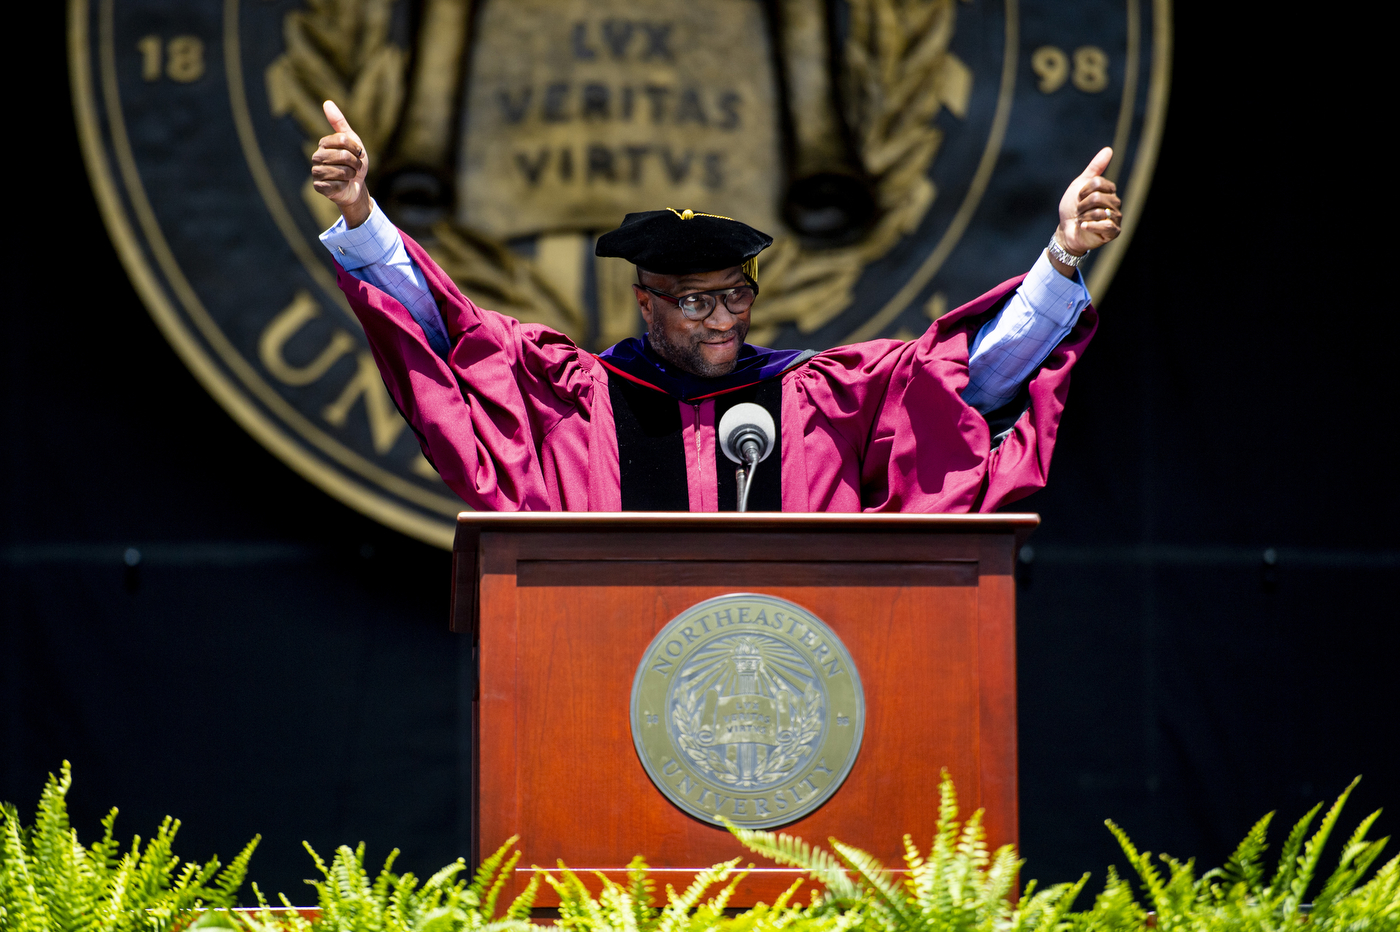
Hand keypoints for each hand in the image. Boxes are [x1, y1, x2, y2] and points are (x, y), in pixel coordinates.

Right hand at [311, 100, 370, 227]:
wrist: (356, 186)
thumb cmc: (354, 162)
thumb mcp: (352, 140)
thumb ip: (340, 123)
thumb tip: (326, 102)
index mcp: (324, 143)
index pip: (343, 139)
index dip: (356, 148)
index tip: (358, 154)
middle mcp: (317, 156)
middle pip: (343, 155)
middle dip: (355, 163)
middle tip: (355, 167)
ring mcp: (316, 172)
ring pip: (341, 171)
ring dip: (351, 175)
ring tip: (349, 176)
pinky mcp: (319, 186)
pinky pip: (336, 185)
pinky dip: (344, 186)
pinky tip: (342, 185)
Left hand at [1056, 146, 1120, 255]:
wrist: (1065, 231)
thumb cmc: (1072, 208)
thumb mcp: (1079, 185)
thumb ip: (1094, 168)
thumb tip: (1109, 149)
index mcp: (1109, 190)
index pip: (1098, 183)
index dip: (1083, 191)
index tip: (1079, 198)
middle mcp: (1115, 202)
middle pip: (1097, 197)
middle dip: (1082, 206)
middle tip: (1079, 212)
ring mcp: (1116, 217)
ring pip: (1100, 211)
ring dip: (1084, 217)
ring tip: (1082, 220)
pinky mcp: (1114, 232)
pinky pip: (1106, 225)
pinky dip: (1090, 226)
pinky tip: (1084, 227)